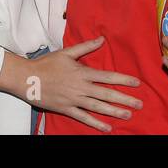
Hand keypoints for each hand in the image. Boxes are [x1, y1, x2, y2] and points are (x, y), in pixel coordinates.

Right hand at [1, 36, 141, 131]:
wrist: (28, 79)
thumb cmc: (47, 64)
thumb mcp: (67, 52)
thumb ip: (86, 46)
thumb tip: (102, 39)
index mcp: (83, 73)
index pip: (108, 77)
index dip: (124, 80)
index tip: (137, 83)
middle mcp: (81, 88)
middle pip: (107, 94)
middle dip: (125, 100)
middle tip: (139, 104)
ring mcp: (74, 100)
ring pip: (98, 107)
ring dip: (114, 112)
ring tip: (128, 115)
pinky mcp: (66, 109)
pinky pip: (84, 118)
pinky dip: (96, 124)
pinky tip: (107, 128)